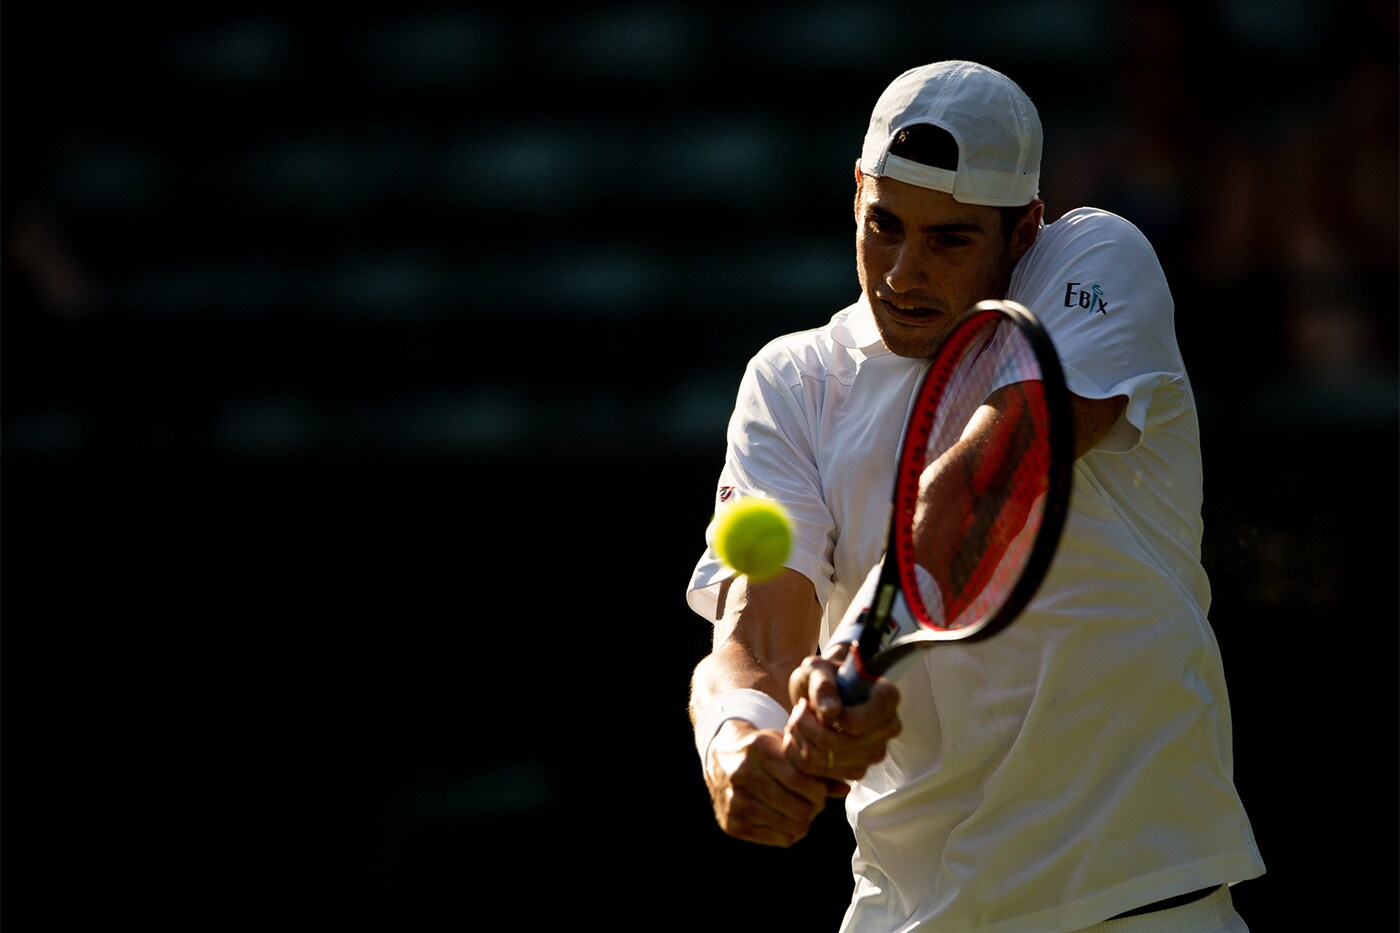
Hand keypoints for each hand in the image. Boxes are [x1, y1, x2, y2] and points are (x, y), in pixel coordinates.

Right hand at [704, 719, 833, 846]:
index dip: (818, 792)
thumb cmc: (763, 751)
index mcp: (758, 749)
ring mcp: (735, 802)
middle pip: (796, 807)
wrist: (720, 759)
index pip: (799, 781)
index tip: (821, 792)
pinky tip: (788, 820)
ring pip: (789, 826)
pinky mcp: (732, 824)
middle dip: (814, 809)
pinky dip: (790, 833)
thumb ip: (815, 766)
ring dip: (804, 822)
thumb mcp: (784, 747)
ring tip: (804, 812)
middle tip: (815, 804)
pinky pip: (776, 838)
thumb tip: (846, 789)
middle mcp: (742, 775)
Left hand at [784, 645, 901, 783]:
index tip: (821, 707)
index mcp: (886, 697)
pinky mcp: (858, 769)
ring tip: (797, 721)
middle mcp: (888, 727)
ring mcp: (875, 752)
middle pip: (839, 745)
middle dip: (807, 728)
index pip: (858, 722)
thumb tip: (830, 713)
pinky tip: (801, 737)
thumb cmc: (824, 675)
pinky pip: (822, 775)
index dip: (831, 720)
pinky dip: (802, 757)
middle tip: (798, 710)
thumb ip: (823, 686)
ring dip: (802, 742)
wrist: (824, 691)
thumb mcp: (817, 669)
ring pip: (828, 763)